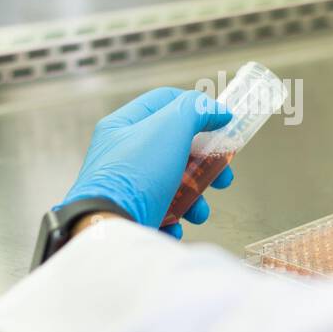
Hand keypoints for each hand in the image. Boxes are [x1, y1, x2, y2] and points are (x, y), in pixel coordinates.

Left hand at [60, 88, 234, 238]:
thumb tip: (218, 111)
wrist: (109, 229)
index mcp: (123, 125)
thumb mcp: (171, 128)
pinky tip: (174, 224)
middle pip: (175, 148)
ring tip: (199, 211)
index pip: (165, 102)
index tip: (221, 124)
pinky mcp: (128, 214)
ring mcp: (124, 186)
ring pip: (170, 184)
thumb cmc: (136, 175)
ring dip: (194, 197)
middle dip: (204, 163)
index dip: (197, 109)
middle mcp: (121, 154)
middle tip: (222, 175)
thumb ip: (197, 110)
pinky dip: (174, 219)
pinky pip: (159, 212)